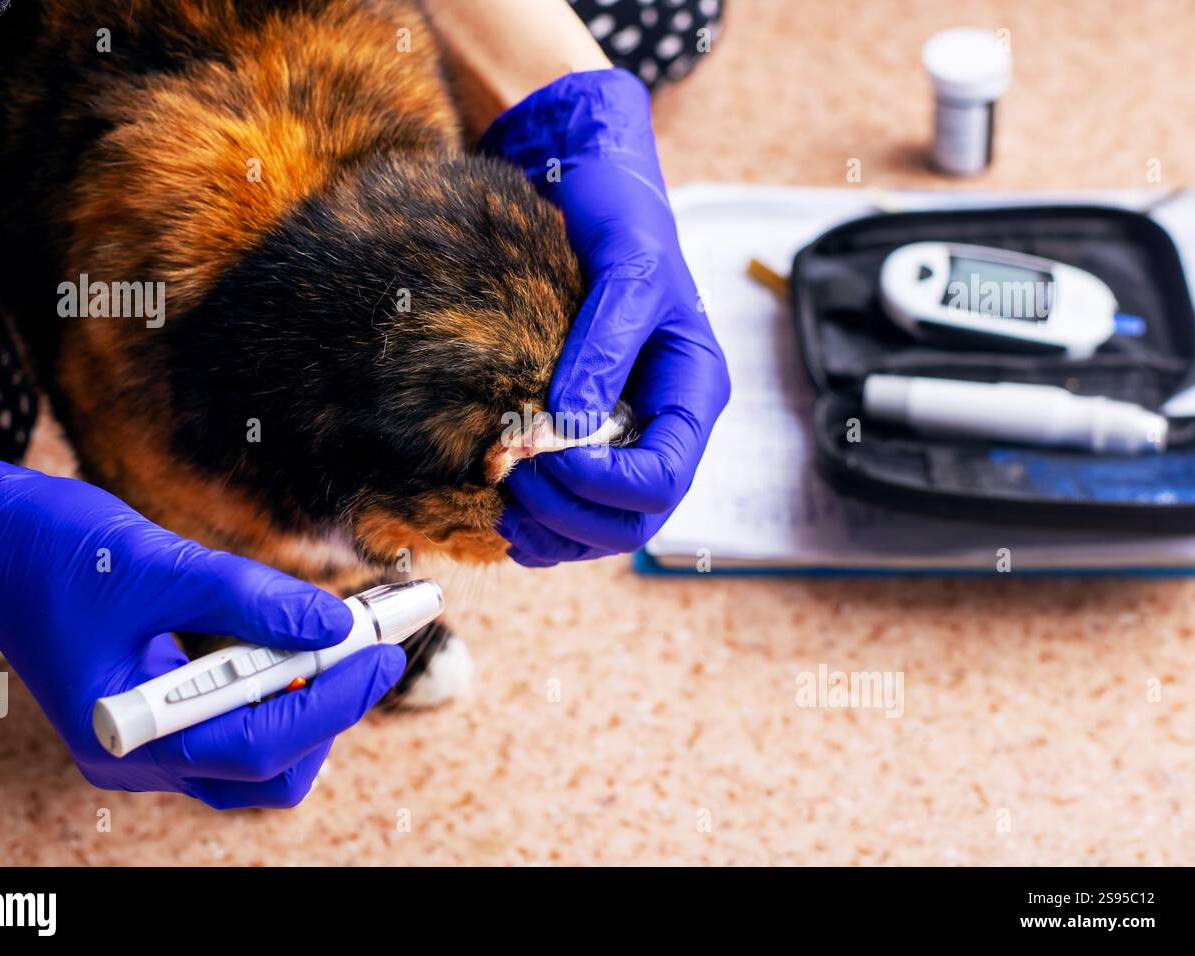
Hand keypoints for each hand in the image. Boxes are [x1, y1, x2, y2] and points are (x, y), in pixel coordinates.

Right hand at [0, 427, 403, 808]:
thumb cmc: (56, 553)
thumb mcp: (160, 567)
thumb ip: (252, 600)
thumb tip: (335, 626)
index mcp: (128, 734)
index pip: (255, 747)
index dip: (331, 704)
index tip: (383, 657)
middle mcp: (141, 756)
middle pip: (264, 771)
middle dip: (325, 713)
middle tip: (369, 647)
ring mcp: (150, 741)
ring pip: (256, 755)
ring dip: (307, 702)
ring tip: (343, 638)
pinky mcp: (161, 715)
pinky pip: (237, 724)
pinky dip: (278, 690)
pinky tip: (301, 642)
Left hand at [481, 69, 729, 566]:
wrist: (590, 189)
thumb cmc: (623, 219)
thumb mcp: (627, 269)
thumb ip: (604, 345)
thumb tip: (569, 425)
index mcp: (692, 392)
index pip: (664, 479)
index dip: (604, 486)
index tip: (545, 455)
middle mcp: (662, 425)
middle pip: (633, 521)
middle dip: (572, 514)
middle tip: (514, 478)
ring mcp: (624, 437)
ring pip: (600, 527)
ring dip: (550, 529)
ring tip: (501, 499)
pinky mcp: (585, 437)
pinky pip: (571, 509)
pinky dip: (538, 522)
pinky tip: (502, 505)